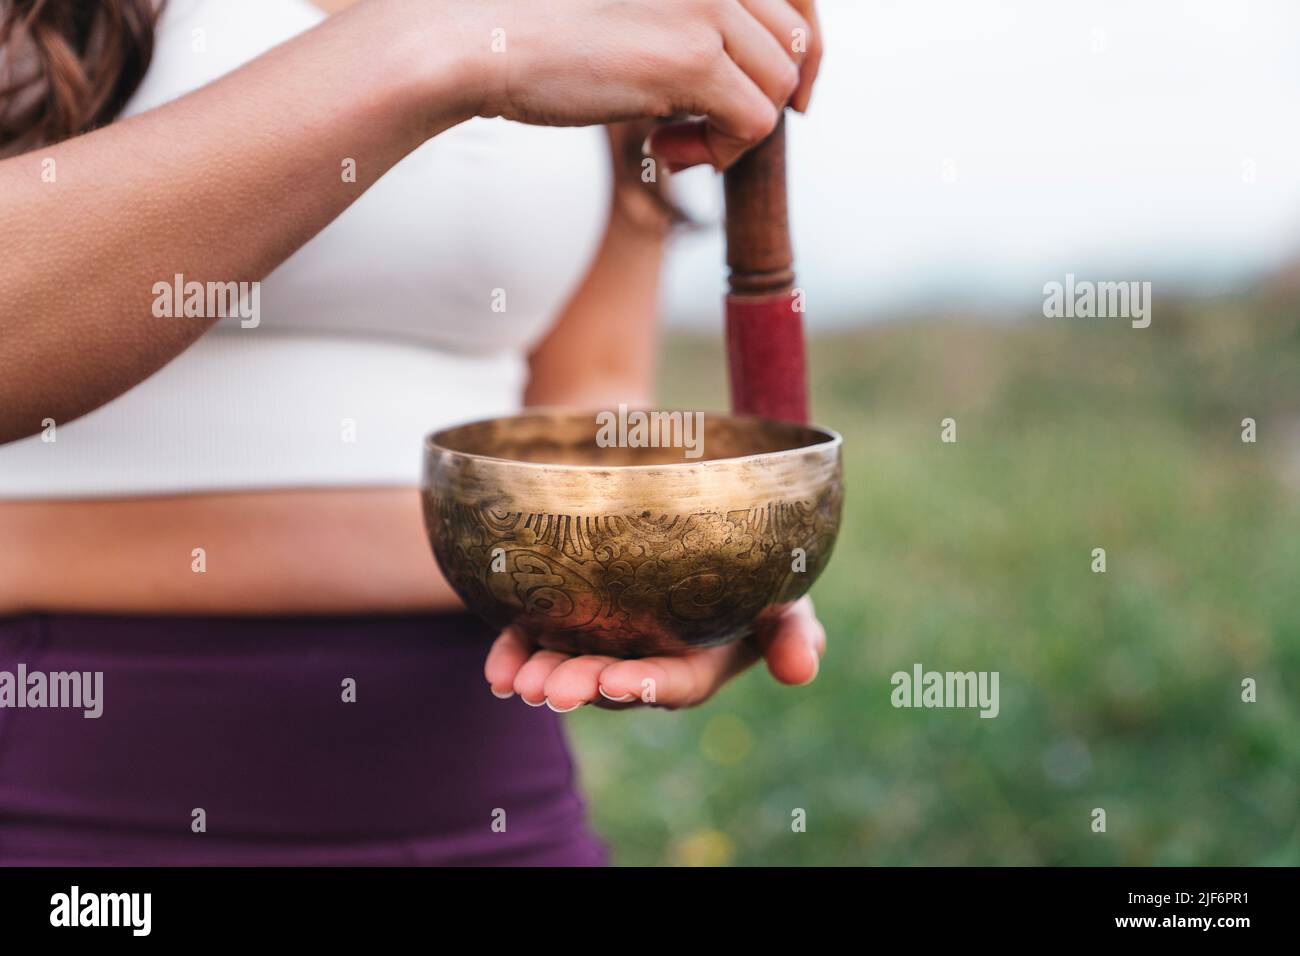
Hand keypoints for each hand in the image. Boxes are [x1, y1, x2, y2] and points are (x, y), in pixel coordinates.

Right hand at [463, 0, 822, 169]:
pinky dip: (718, 153)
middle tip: (697, 131)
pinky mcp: (691, 58)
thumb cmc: (546, 29)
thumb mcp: (640, 8)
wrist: (482, 40)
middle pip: (793, 45)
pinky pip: (754, 124)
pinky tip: (661, 150)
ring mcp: (707, 5)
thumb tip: (767, 73)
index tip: (794, 99)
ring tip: (670, 141)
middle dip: (761, 100)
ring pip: (779, 87)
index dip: (806, 51)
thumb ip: (698, 21)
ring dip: (734, 131)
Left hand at [484, 597, 825, 710]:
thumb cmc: (753, 563)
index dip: (644, 684)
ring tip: (520, 681)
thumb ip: (793, 629)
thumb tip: (801, 670)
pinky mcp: (569, 618)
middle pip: (612, 679)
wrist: (700, 511)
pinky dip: (515, 656)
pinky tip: (498, 672)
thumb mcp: (784, 592)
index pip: (671, 681)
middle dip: (582, 684)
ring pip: (570, 664)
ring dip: (543, 675)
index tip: (615, 680)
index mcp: (697, 660)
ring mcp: (603, 640)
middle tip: (551, 688)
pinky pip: (537, 641)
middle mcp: (645, 658)